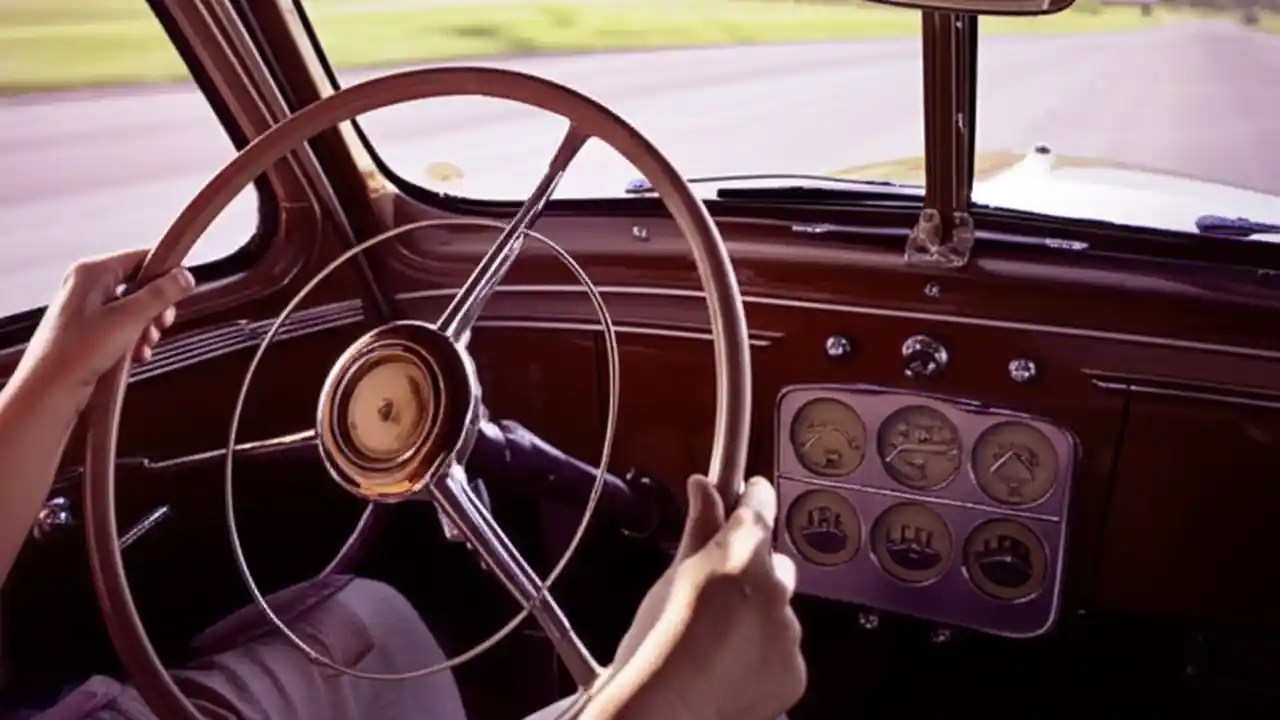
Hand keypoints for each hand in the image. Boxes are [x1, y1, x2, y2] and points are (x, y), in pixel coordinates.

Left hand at [13, 250, 194, 406]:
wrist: (50, 391)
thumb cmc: (76, 352)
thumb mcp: (129, 318)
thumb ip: (160, 295)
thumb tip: (185, 276)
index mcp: (92, 273)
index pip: (140, 258)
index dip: (165, 274)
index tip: (181, 291)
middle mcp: (88, 287)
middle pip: (140, 286)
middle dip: (156, 309)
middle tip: (160, 324)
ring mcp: (88, 310)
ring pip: (135, 310)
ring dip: (147, 329)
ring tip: (143, 345)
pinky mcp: (90, 333)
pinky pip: (124, 329)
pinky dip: (135, 341)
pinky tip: (135, 355)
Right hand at [597, 475, 804, 719]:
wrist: (668, 705)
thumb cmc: (658, 640)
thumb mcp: (674, 575)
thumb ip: (700, 527)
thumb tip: (704, 485)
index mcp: (741, 553)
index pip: (760, 507)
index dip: (754, 497)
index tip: (750, 492)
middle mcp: (775, 587)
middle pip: (775, 566)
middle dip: (755, 572)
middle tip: (721, 592)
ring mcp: (788, 631)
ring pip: (778, 614)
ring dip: (758, 619)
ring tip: (718, 640)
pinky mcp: (794, 671)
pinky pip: (783, 654)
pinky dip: (763, 657)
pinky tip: (730, 666)